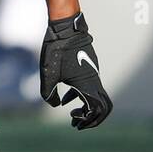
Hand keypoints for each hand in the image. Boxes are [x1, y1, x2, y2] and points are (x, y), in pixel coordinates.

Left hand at [39, 12, 112, 129]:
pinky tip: (66, 99)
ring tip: (72, 115)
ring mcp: (93, 73)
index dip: (88, 121)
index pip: (96, 110)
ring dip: (87, 109)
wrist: (65, 26)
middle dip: (92, 119)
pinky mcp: (89, 67)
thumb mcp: (48, 74)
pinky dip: (82, 97)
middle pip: (104, 107)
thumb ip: (49, 94)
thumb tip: (55, 105)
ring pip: (97, 97)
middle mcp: (94, 80)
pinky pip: (91, 88)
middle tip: (78, 125)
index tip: (74, 123)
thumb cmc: (56, 49)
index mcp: (87, 84)